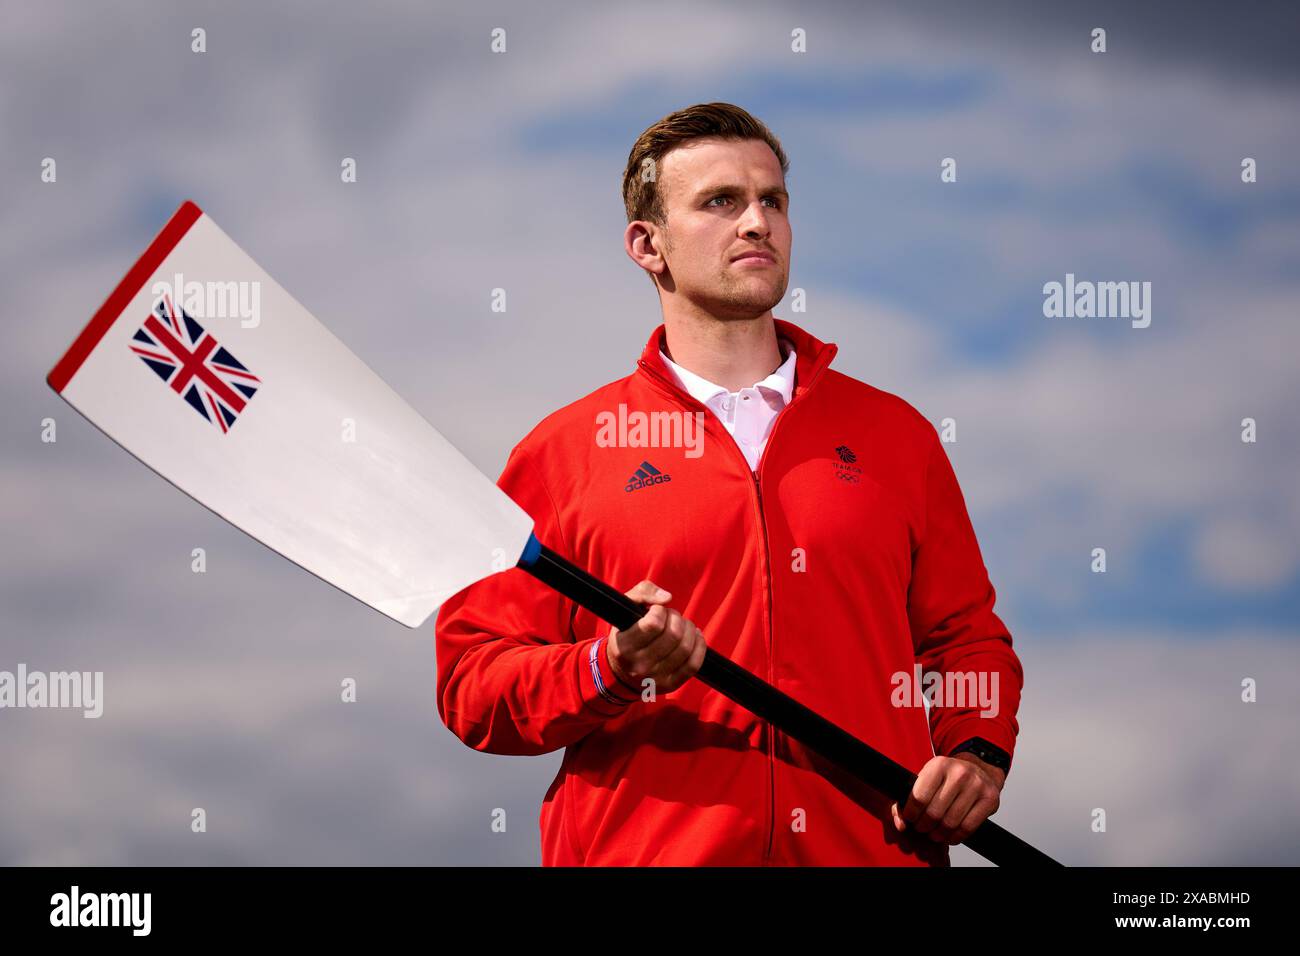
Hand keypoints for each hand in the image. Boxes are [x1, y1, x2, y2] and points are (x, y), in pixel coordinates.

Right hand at [606, 580, 706, 696]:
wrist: (621, 672)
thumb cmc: (626, 633)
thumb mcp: (625, 608)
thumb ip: (643, 592)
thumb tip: (667, 598)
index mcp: (624, 647)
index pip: (653, 624)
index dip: (660, 611)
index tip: (657, 611)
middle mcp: (639, 665)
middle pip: (673, 635)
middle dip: (677, 618)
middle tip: (672, 616)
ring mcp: (656, 678)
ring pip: (685, 648)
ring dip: (689, 629)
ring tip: (682, 625)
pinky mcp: (670, 685)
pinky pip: (694, 664)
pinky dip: (700, 646)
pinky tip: (695, 637)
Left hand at [890, 752, 1005, 844]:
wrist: (979, 769)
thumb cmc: (947, 778)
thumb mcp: (926, 778)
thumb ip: (907, 799)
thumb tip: (900, 824)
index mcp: (938, 764)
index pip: (919, 797)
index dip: (911, 814)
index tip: (911, 819)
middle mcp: (959, 773)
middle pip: (934, 812)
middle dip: (924, 826)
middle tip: (923, 828)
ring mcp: (976, 785)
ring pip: (951, 822)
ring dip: (939, 834)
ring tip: (935, 834)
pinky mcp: (990, 799)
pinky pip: (968, 827)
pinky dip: (956, 837)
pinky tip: (950, 836)